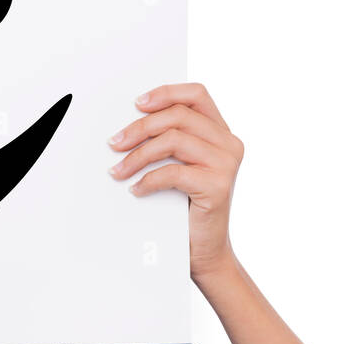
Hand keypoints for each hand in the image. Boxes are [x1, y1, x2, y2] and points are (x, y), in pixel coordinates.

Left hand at [107, 82, 242, 280]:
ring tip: (118, 170)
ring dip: (138, 155)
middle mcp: (229, 144)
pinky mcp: (218, 186)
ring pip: (174, 140)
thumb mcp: (181, 167)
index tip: (136, 103)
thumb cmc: (186, 209)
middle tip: (114, 143)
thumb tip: (129, 127)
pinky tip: (135, 189)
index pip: (197, 94)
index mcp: (221, 133)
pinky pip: (173, 172)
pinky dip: (148, 180)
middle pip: (179, 116)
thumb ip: (170, 143)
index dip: (166, 93)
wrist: (204, 251)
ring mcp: (226, 164)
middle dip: (140, 127)